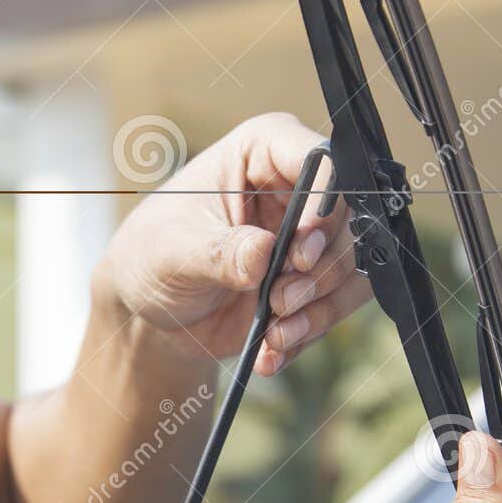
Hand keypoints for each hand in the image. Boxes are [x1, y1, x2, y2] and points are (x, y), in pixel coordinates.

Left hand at [94, 113, 368, 374]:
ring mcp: (310, 238)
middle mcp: (297, 188)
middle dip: (317, 270)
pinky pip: (337, 307)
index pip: (318, 160)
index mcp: (261, 152)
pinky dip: (307, 333)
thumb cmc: (154, 254)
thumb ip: (220, 251)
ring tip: (274, 332)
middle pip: (346, 220)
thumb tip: (263, 254)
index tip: (299, 252)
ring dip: (317, 307)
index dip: (321, 204)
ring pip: (350, 267)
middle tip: (279, 299)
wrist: (151, 307)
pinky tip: (271, 350)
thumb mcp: (175, 250)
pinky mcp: (314, 282)